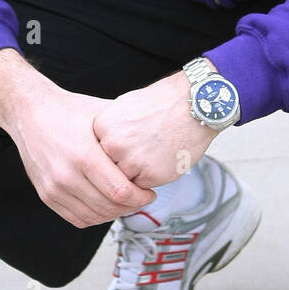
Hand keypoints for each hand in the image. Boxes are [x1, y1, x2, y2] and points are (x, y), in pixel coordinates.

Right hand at [5, 78, 158, 228]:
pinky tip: (105, 204)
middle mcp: (66, 175)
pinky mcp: (46, 195)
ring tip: (125, 201)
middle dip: (131, 206)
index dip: (141, 197)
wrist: (30, 112)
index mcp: (83, 155)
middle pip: (109, 207)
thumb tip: (154, 145)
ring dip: (114, 213)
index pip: (120, 192)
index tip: (149, 192)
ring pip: (94, 217)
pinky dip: (95, 217)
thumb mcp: (102, 114)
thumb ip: (126, 134)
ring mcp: (54, 188)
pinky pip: (77, 218)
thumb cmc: (69, 110)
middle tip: (141, 197)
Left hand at [92, 71, 213, 190]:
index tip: (124, 143)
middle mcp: (113, 145)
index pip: (95, 152)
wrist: (193, 104)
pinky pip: (142, 186)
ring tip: (151, 153)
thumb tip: (98, 149)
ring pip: (123, 181)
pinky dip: (151, 178)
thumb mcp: (124, 107)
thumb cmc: (161, 103)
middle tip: (139, 151)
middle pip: (107, 169)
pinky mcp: (151, 175)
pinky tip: (162, 158)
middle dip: (121, 165)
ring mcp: (132, 162)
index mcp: (102, 127)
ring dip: (135, 174)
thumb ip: (108, 130)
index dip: (110, 151)